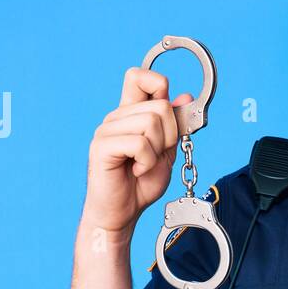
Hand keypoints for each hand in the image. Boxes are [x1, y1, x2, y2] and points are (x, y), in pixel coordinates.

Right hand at [83, 67, 192, 236]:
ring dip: (157, 150)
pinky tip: (137, 170)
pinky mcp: (102, 146)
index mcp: (130, 114)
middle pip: (160, 105)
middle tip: (156, 155)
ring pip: (151, 122)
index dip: (159, 84)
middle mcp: (116, 117)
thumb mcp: (166, 151)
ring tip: (144, 164)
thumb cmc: (140, 184)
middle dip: (169, 135)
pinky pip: (139, 143)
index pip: (139, 76)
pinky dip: (147, 161)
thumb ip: (174, 126)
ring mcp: (107, 130)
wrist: (122, 212)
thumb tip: (186, 96)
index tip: (171, 113)